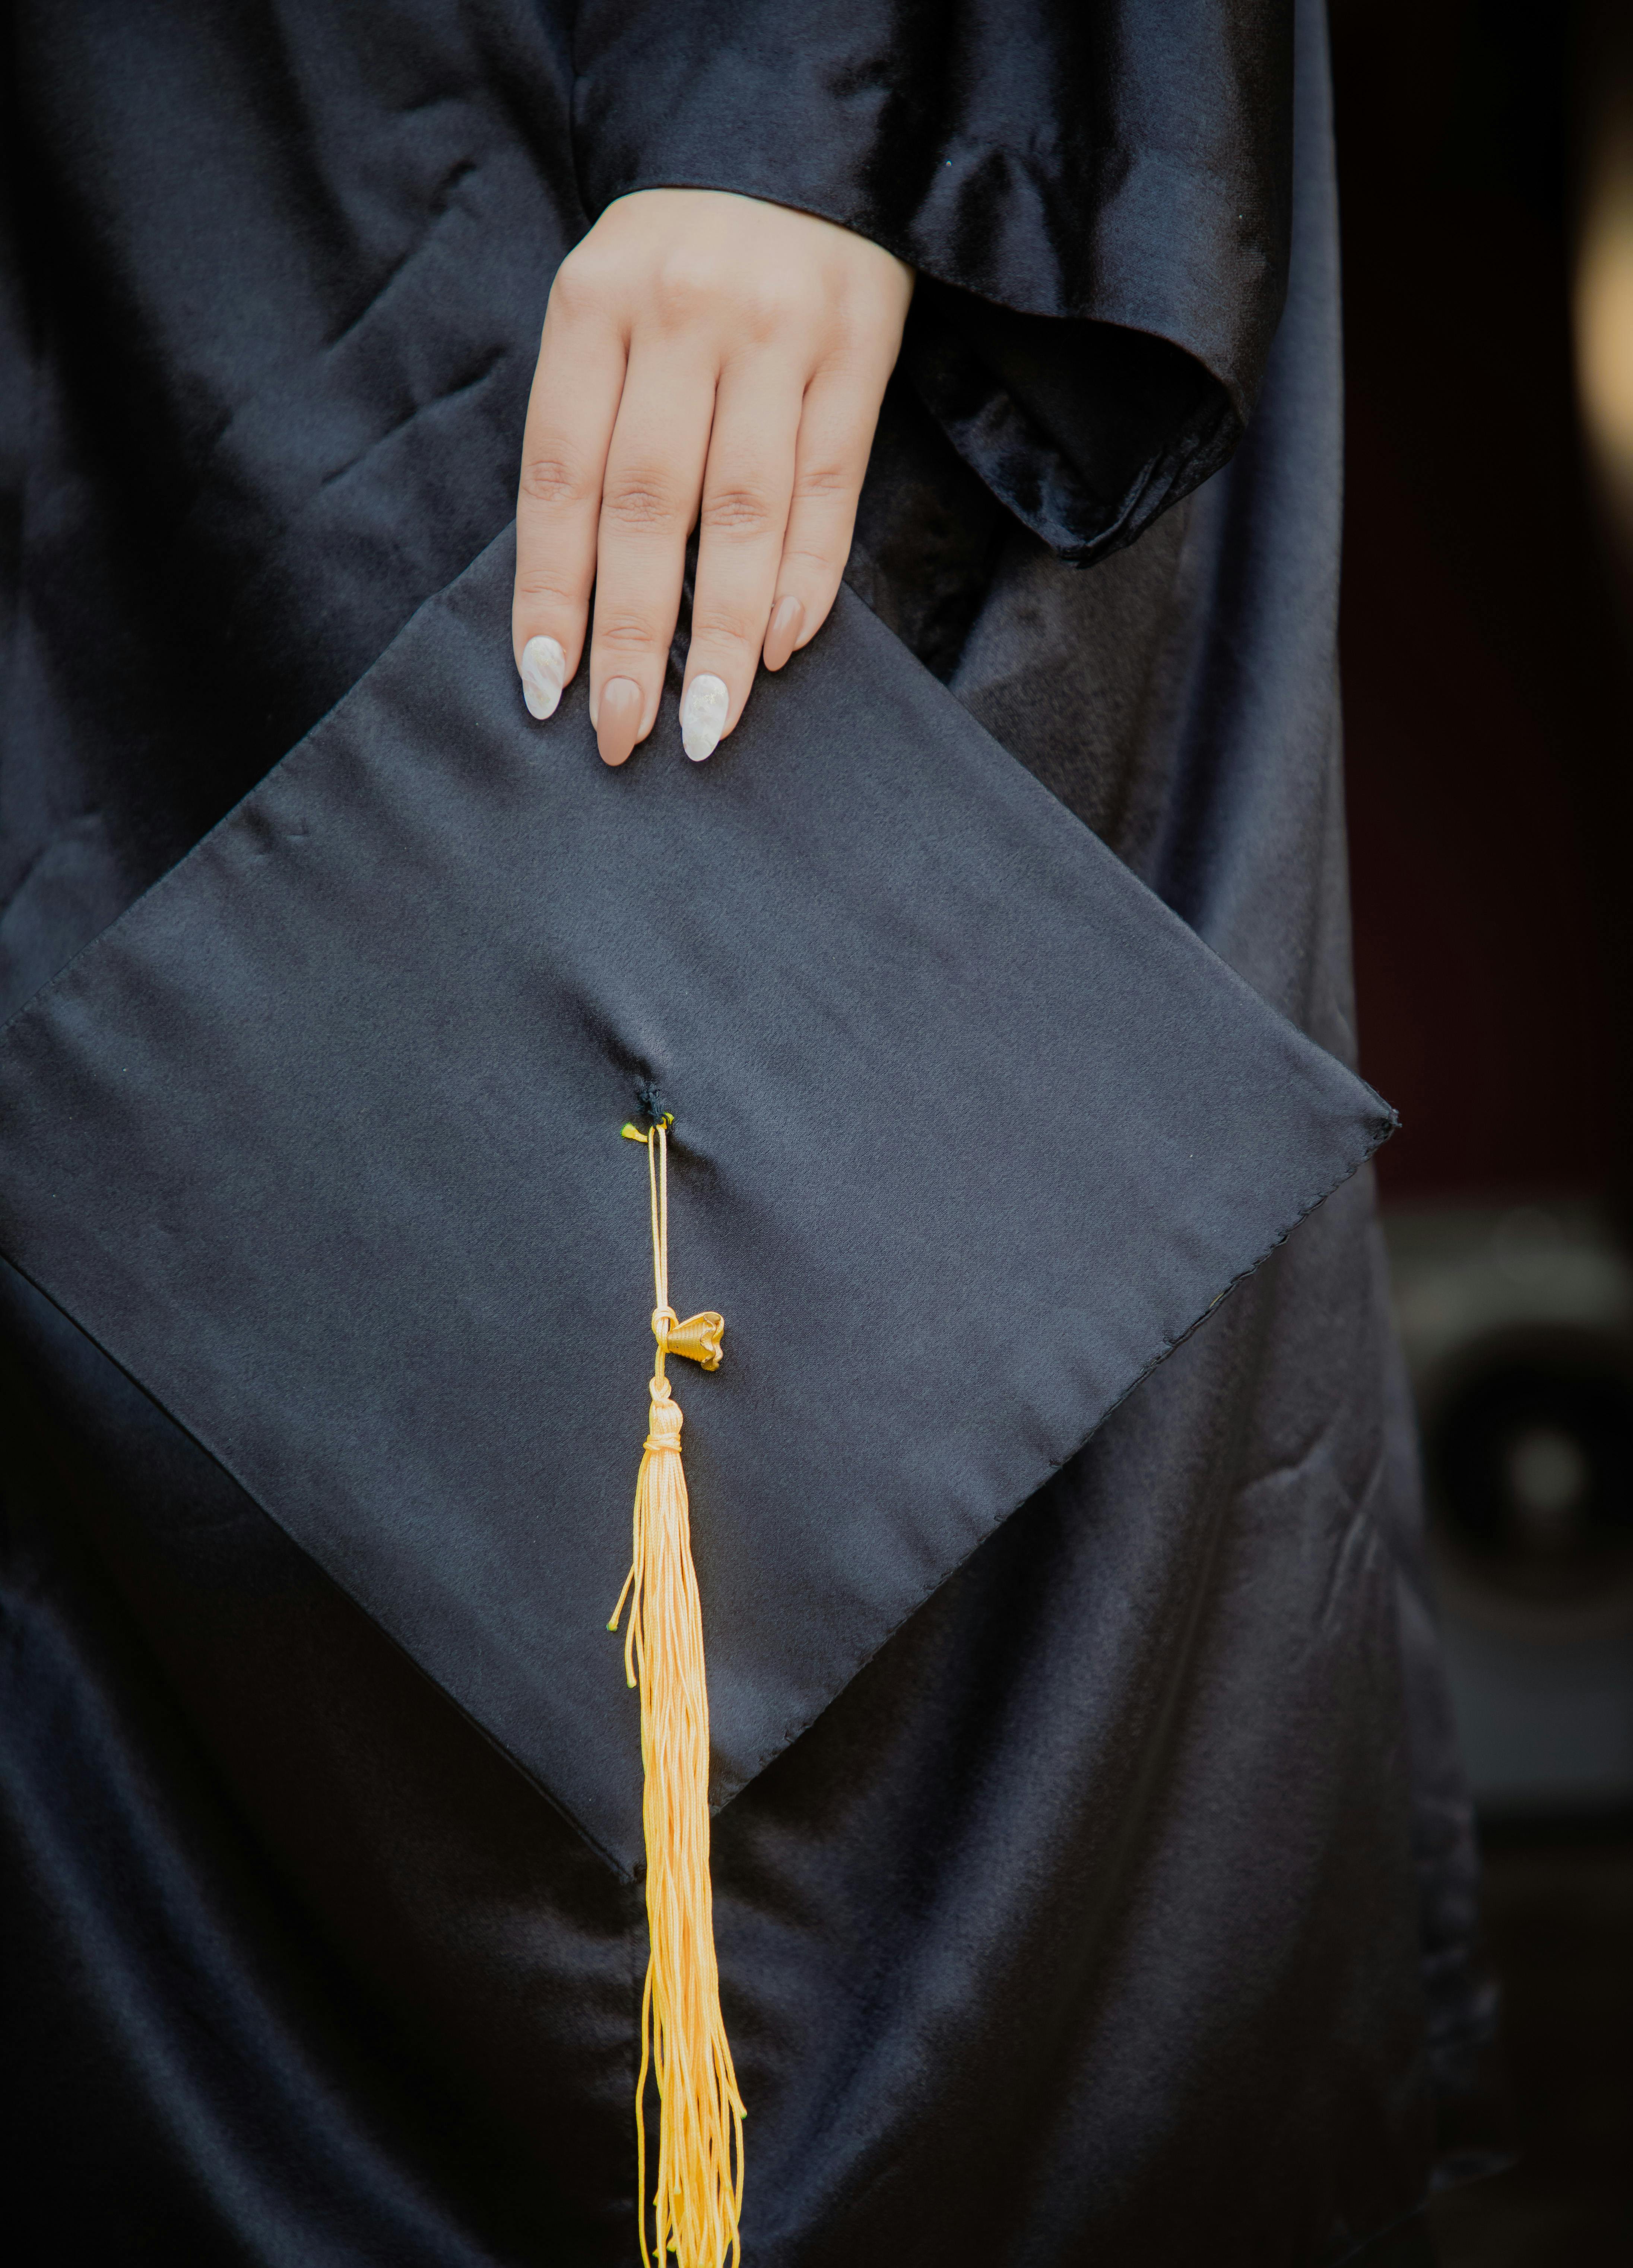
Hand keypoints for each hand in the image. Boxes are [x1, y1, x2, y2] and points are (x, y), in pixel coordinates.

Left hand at [511, 188, 912, 764]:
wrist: (796, 152)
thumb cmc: (681, 264)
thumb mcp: (609, 311)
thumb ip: (594, 429)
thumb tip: (587, 602)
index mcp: (594, 303)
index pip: (563, 477)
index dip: (553, 592)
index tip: (547, 688)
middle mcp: (682, 313)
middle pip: (649, 506)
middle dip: (632, 636)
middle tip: (623, 732)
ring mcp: (777, 331)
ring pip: (743, 511)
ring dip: (720, 633)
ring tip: (707, 723)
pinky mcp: (859, 348)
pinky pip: (830, 488)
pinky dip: (805, 577)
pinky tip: (778, 647)